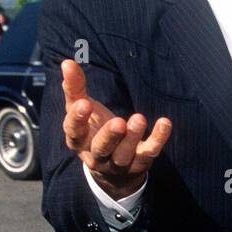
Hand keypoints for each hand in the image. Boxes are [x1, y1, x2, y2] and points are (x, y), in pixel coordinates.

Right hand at [61, 59, 171, 199]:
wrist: (111, 169)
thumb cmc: (93, 129)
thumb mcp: (82, 109)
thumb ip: (75, 88)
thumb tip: (67, 62)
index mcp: (79, 141)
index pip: (75, 132)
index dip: (78, 120)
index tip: (84, 104)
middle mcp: (97, 156)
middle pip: (102, 148)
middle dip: (110, 136)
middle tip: (118, 122)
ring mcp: (118, 163)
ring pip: (124, 154)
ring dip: (132, 138)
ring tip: (139, 118)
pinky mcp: (139, 163)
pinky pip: (149, 153)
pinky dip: (158, 139)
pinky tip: (164, 122)